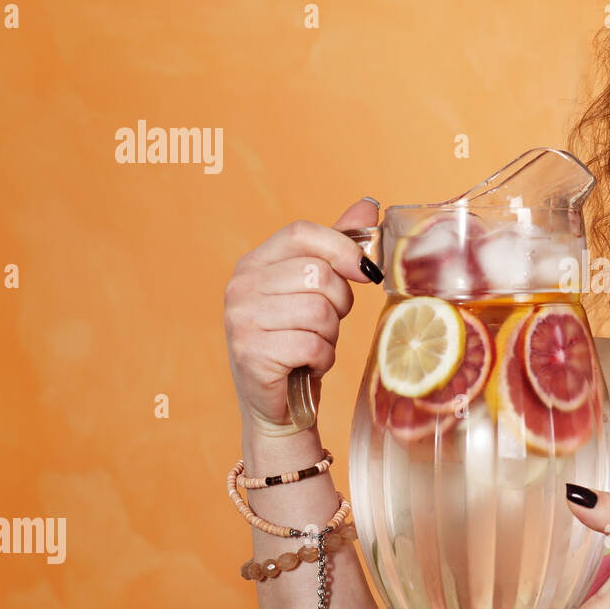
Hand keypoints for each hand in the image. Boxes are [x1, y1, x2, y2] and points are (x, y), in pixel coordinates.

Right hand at [223, 198, 381, 439]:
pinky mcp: (251, 353)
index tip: (366, 273)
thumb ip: (338, 246)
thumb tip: (369, 204)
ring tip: (314, 345)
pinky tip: (307, 364)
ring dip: (331, 335)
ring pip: (320, 311)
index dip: (342, 248)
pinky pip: (314, 344)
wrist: (280, 403)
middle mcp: (240, 286)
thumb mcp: (318, 289)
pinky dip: (323, 359)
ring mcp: (241, 319)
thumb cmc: (300, 339)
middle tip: (327, 323)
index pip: (302, 233)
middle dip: (340, 303)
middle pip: (318, 274)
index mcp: (254, 262)